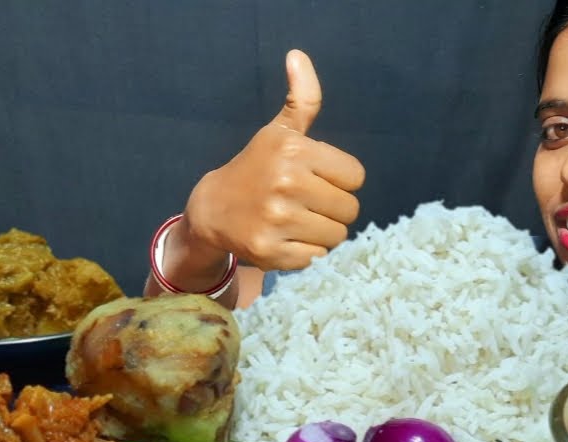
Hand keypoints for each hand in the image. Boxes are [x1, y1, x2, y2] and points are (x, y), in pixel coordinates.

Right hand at [180, 49, 365, 270]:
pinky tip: (285, 238)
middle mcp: (287, 184)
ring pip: (336, 237)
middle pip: (350, 209)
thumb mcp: (278, 131)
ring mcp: (278, 220)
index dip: (340, 180)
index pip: (355, 177)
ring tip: (297, 222)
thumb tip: (298, 56)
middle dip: (333, 209)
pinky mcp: (270, 251)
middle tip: (306, 204)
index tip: (317, 179)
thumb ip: (301, 98)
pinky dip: (305, 253)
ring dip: (322, 233)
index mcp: (294, 151)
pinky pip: (315, 258)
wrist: (212, 209)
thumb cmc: (256, 167)